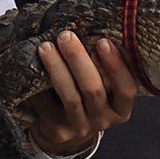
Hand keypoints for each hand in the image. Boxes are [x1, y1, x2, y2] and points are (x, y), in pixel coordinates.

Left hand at [28, 34, 136, 155]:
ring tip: (45, 47)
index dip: (117, 66)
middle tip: (65, 36)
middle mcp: (104, 120)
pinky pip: (47, 105)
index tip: (103, 41)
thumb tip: (92, 26)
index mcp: (120, 108)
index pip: (126, 89)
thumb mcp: (102, 88)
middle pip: (93, 89)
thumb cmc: (85, 99)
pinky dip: (40, 84)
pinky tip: (32, 67)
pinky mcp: (58, 132)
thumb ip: (102, 68)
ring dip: (57, 68)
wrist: (65, 132)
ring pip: (70, 97)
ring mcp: (81, 128)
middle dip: (78, 59)